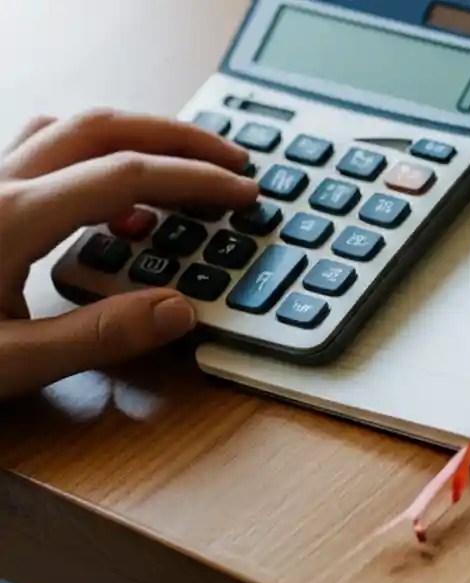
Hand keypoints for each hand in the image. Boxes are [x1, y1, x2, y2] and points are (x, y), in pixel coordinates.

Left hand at [0, 110, 257, 398]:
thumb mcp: (4, 366)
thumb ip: (97, 338)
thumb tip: (178, 310)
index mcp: (8, 219)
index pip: (127, 176)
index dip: (195, 179)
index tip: (243, 193)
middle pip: (101, 126)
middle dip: (177, 137)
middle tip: (232, 161)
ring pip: (67, 127)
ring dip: (134, 135)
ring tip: (180, 166)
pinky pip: (38, 150)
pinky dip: (91, 156)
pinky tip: (107, 200)